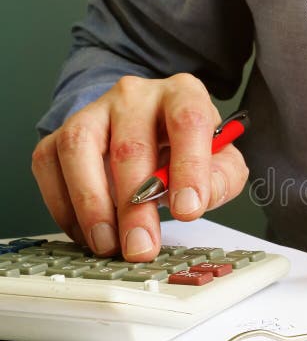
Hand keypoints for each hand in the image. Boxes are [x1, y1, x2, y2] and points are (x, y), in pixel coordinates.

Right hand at [31, 74, 249, 259]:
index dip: (188, 167)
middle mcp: (136, 96)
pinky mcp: (60, 134)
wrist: (150, 132)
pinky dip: (64, 206)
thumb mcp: (222, 161)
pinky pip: (50, 166)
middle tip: (141, 246)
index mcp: (183, 94)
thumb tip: (194, 202)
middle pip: (131, 146)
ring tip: (108, 243)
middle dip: (135, 207)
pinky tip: (87, 232)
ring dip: (91, 205)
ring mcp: (93, 111)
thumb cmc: (187, 148)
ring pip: (79, 149)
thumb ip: (222, 179)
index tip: (188, 210)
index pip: (188, 121)